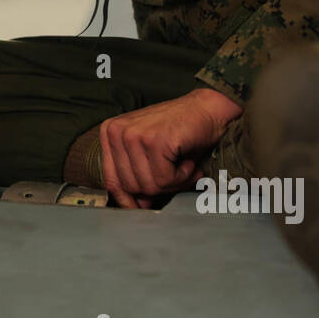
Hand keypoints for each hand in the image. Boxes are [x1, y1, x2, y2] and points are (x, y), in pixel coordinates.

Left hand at [100, 87, 242, 208]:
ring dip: (174, 182)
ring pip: (148, 185)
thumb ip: (138, 176)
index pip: (110, 178)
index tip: (138, 208)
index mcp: (110, 131)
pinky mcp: (154, 140)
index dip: (126, 199)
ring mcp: (134, 134)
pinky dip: (182, 176)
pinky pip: (165, 179)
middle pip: (131, 186)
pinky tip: (189, 161)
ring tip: (184, 165)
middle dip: (158, 188)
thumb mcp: (149, 153)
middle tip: (177, 173)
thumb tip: (135, 205)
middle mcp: (117, 131)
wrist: (208, 109)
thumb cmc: (180, 130)